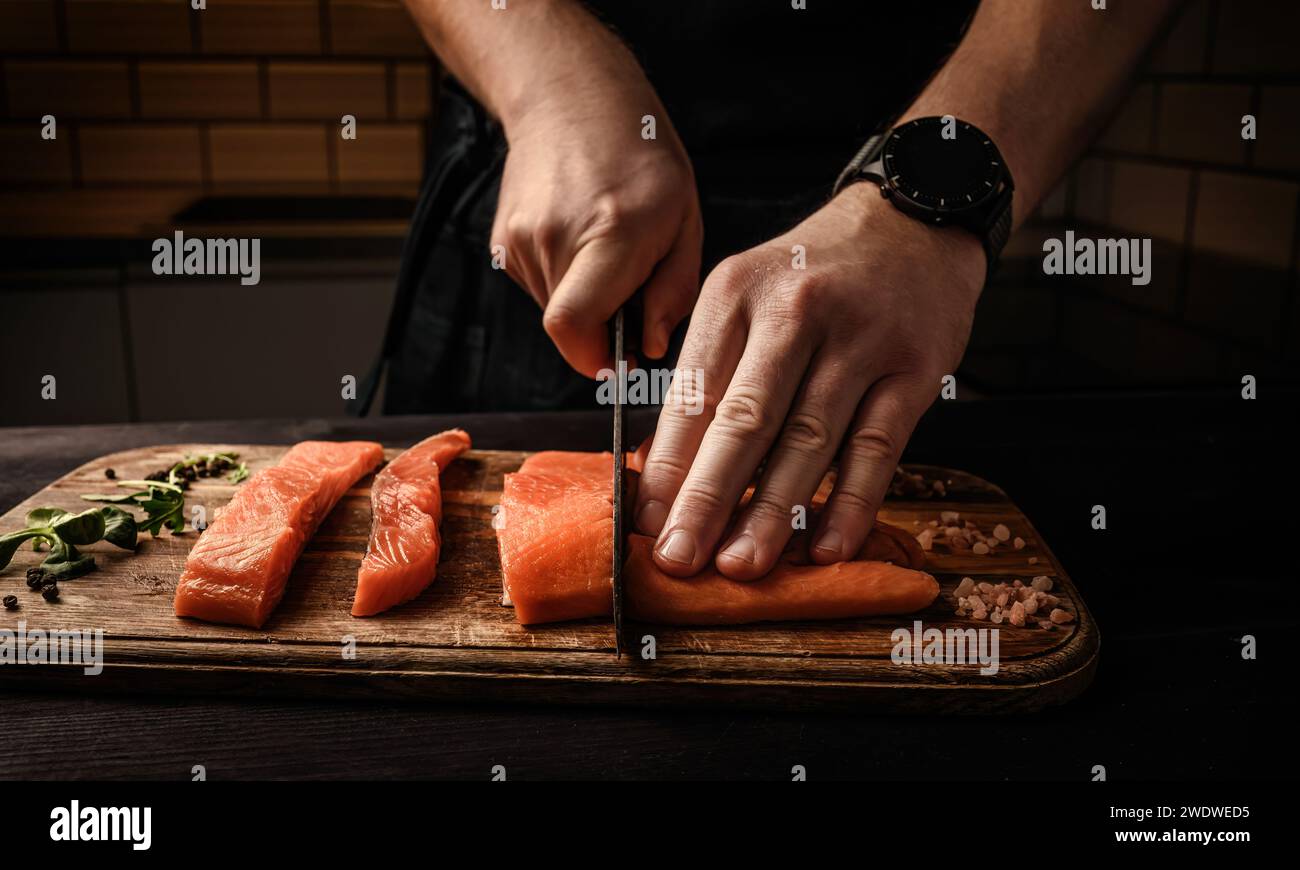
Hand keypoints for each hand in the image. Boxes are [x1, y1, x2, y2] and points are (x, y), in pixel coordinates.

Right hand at [491, 54, 700, 375]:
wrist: (570, 99)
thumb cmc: (641, 158)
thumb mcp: (684, 220)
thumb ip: (672, 291)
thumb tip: (648, 348)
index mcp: (611, 232)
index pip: (574, 328)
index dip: (595, 358)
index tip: (620, 358)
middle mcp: (556, 237)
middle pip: (568, 327)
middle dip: (601, 326)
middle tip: (628, 286)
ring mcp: (521, 239)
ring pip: (553, 310)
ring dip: (583, 299)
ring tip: (602, 249)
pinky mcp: (503, 241)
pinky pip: (539, 287)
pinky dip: (563, 279)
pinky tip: (577, 236)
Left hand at [635, 183, 985, 578]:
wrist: (911, 220)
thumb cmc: (813, 275)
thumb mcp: (747, 295)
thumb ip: (710, 373)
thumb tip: (665, 470)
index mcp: (736, 294)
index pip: (694, 393)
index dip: (667, 465)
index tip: (646, 523)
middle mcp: (796, 312)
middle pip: (745, 419)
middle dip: (707, 497)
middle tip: (679, 557)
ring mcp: (861, 340)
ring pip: (810, 439)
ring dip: (772, 511)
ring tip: (741, 565)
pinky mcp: (916, 368)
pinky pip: (879, 448)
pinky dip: (852, 503)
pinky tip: (824, 546)